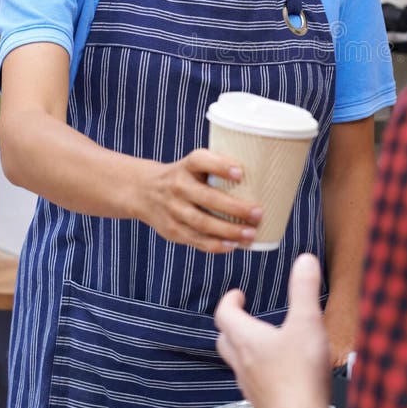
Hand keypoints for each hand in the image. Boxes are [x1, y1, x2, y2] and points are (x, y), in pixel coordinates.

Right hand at [136, 148, 261, 252]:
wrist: (144, 191)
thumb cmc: (185, 176)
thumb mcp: (194, 164)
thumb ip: (219, 167)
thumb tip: (262, 178)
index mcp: (187, 165)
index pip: (201, 161)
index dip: (221, 166)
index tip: (241, 173)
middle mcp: (178, 186)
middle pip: (207, 198)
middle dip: (235, 208)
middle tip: (258, 213)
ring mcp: (173, 210)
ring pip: (203, 223)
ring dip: (229, 231)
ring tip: (250, 234)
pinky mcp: (172, 230)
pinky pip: (196, 239)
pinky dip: (215, 245)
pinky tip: (233, 246)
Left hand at [215, 254, 330, 407]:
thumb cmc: (299, 376)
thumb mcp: (307, 322)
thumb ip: (304, 289)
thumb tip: (304, 262)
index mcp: (247, 340)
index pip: (223, 315)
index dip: (229, 301)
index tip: (237, 294)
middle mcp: (242, 363)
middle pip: (224, 340)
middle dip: (232, 325)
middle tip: (243, 316)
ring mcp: (250, 387)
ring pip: (237, 364)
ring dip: (244, 350)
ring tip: (263, 344)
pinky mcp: (263, 405)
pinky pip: (253, 384)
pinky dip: (260, 373)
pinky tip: (279, 374)